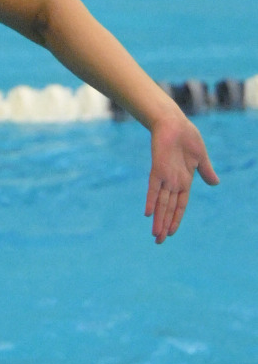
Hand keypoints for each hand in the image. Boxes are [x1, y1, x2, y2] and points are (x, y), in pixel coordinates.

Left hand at [145, 109, 218, 241]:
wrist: (174, 122)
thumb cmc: (186, 138)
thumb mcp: (200, 157)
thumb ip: (205, 171)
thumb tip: (215, 184)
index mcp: (184, 181)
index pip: (180, 205)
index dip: (176, 219)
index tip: (171, 233)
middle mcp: (173, 182)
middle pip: (169, 208)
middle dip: (164, 225)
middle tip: (158, 242)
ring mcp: (165, 176)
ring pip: (162, 203)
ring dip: (159, 219)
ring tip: (155, 234)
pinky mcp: (157, 169)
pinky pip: (154, 188)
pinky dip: (152, 201)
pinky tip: (148, 213)